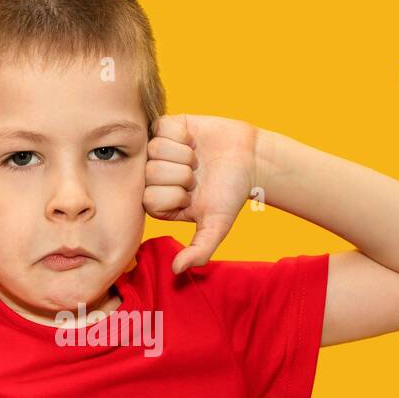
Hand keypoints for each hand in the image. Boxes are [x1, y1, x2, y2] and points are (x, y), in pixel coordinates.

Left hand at [143, 114, 259, 273]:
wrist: (249, 159)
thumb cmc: (231, 194)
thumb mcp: (217, 227)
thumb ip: (198, 251)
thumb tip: (177, 270)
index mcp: (157, 202)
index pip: (149, 196)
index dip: (175, 194)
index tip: (192, 195)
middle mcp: (152, 177)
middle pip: (150, 172)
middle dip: (181, 174)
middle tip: (197, 176)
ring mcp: (157, 150)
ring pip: (154, 148)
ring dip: (184, 154)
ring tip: (196, 159)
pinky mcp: (167, 127)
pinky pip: (161, 127)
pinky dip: (182, 134)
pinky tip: (192, 141)